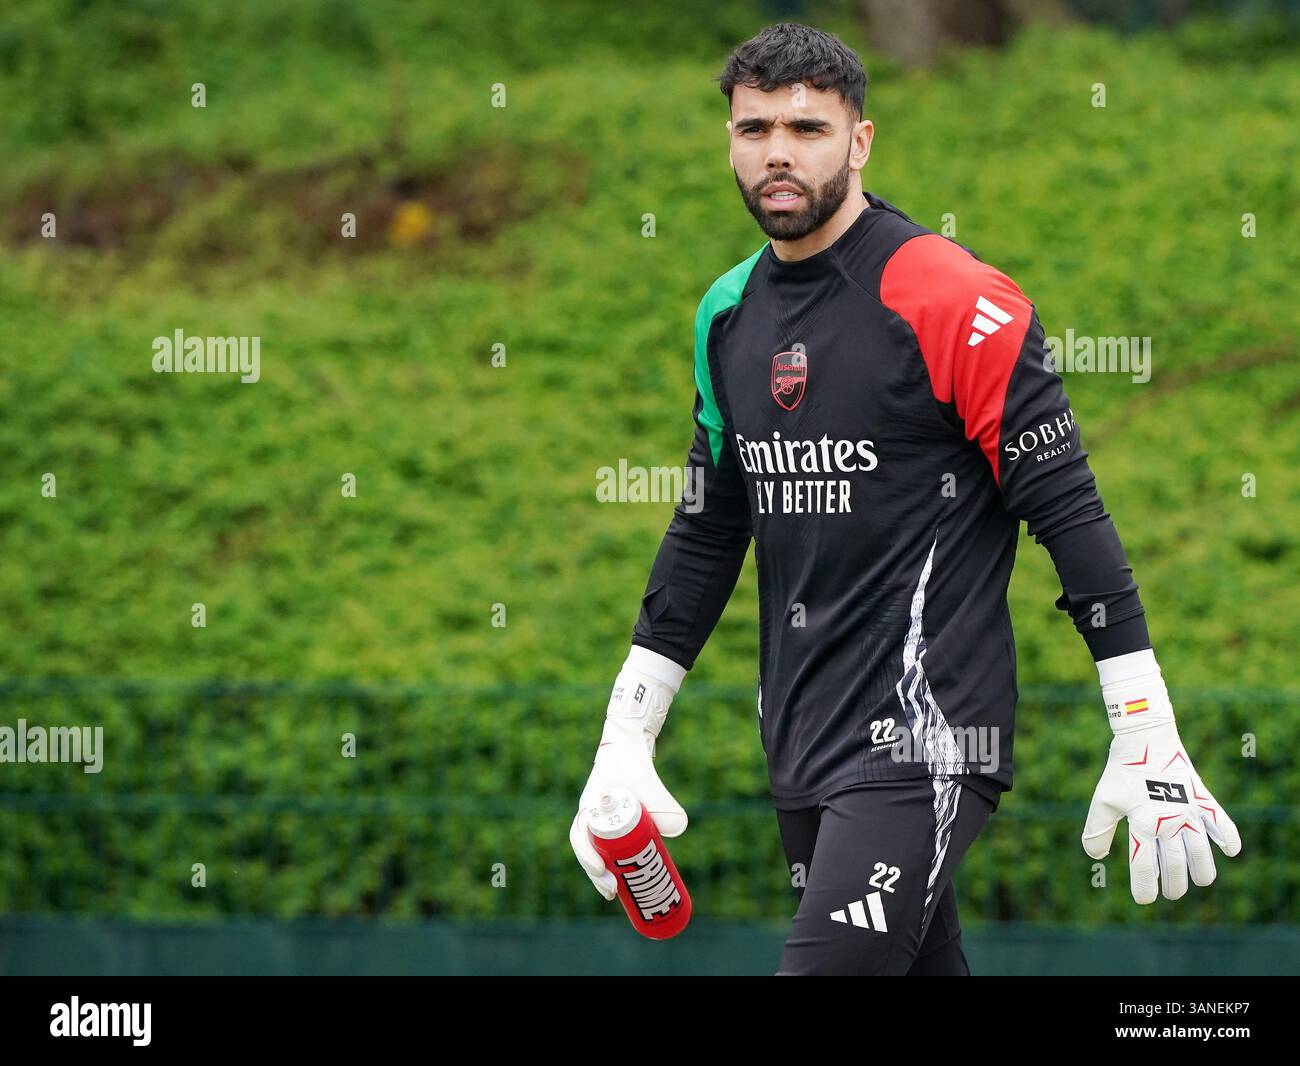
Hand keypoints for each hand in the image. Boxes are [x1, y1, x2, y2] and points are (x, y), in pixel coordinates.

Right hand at [569, 649, 687, 900]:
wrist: (630, 745)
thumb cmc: (632, 762)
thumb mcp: (647, 781)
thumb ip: (664, 803)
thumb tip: (677, 831)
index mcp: (589, 807)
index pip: (580, 837)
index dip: (588, 857)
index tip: (603, 871)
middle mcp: (590, 817)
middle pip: (587, 852)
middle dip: (596, 875)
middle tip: (613, 893)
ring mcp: (599, 820)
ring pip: (597, 851)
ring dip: (604, 873)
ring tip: (618, 893)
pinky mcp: (611, 822)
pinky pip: (608, 846)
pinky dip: (614, 862)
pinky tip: (626, 878)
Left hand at [1082, 653, 1240, 903]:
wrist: (1145, 736)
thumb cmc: (1121, 770)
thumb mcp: (1104, 799)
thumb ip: (1098, 829)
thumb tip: (1096, 857)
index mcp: (1142, 822)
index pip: (1144, 865)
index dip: (1144, 886)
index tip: (1144, 900)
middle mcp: (1168, 820)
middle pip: (1175, 864)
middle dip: (1173, 884)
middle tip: (1171, 893)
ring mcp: (1188, 810)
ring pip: (1201, 851)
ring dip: (1202, 869)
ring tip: (1201, 880)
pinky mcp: (1202, 798)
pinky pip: (1221, 821)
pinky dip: (1228, 836)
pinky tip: (1231, 851)